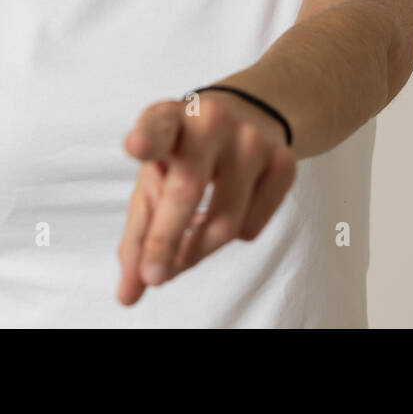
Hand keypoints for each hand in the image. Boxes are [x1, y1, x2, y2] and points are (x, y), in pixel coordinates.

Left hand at [116, 90, 296, 305]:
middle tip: (152, 278)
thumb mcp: (154, 183)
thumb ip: (138, 237)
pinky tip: (228, 214)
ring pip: (226, 219)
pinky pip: (253, 226)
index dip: (148, 137)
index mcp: (169, 117)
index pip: (158, 125)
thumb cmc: (184, 157)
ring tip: (187, 248)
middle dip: (166, 239)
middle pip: (188, 188)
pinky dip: (235, 237)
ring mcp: (251, 138)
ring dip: (200, 249)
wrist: (245, 120)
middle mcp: (211, 120)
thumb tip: (128, 296)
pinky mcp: (283, 160)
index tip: (135, 146)